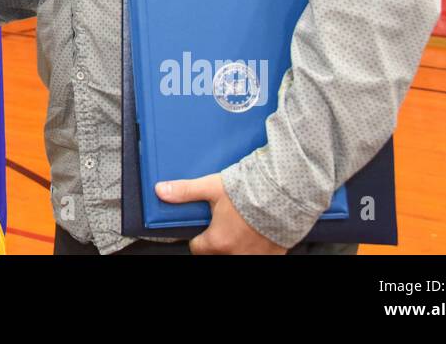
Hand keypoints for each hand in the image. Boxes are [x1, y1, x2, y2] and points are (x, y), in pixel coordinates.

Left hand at [154, 173, 285, 254]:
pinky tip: (257, 235)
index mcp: (217, 241)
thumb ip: (185, 191)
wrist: (285, 193)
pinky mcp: (274, 255)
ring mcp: (255, 257)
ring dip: (235, 248)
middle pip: (216, 255)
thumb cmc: (248, 191)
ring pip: (237, 257)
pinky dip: (256, 250)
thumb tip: (160, 190)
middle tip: (220, 228)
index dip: (197, 239)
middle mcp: (235, 254)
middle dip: (216, 244)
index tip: (202, 229)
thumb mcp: (212, 187)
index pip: (197, 249)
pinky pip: (260, 257)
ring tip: (238, 231)